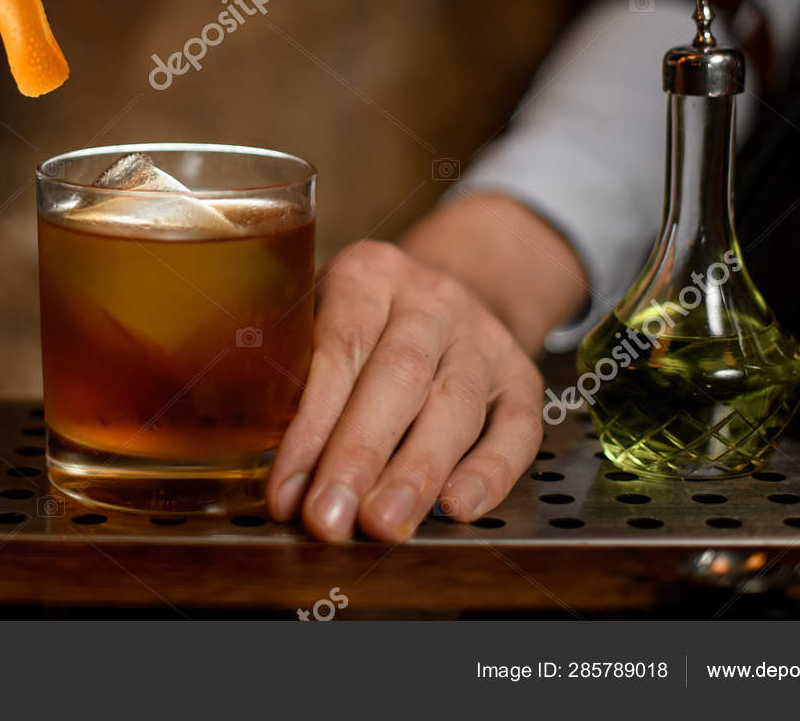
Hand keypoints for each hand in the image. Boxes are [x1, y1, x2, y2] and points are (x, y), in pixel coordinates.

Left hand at [265, 193, 587, 541]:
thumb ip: (295, 377)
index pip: (339, 349)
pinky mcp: (523, 376)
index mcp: (368, 274)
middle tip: (329, 518)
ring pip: (455, 406)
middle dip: (359, 456)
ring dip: (416, 473)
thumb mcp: (320, 317)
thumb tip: (276, 476)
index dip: (311, 426)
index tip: (285, 492)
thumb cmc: (362, 323)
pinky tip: (457, 509)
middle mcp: (431, 299)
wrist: (450, 292)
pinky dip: (490, 472)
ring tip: (382, 525)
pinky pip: (517, 428)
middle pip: (397, 378)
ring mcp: (483, 337)